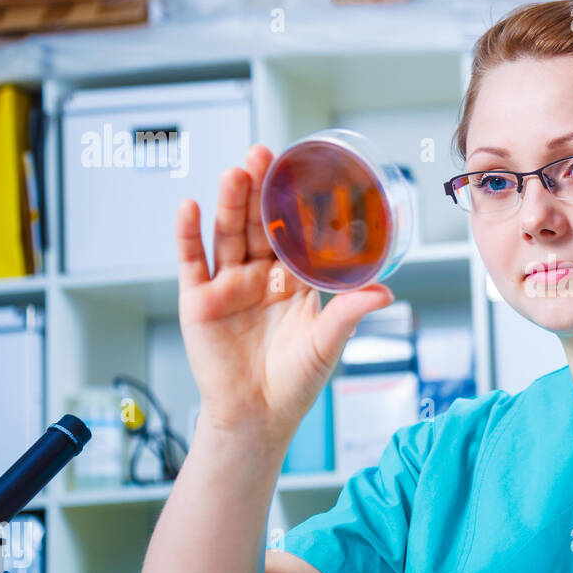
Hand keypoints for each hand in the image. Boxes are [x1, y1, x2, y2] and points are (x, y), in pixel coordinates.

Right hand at [175, 144, 394, 439]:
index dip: (296, 203)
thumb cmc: (295, 381)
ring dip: (229, 203)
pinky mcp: (198, 299)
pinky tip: (190, 208)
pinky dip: (187, 234)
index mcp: (294, 279)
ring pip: (227, 234)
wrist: (257, 417)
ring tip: (235, 173)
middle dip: (260, 189)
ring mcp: (227, 284)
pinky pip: (191, 261)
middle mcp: (259, 274)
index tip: (303, 171)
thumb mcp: (328, 343)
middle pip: (258, 223)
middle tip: (263, 156)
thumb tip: (385, 291)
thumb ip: (349, 312)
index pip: (294, 232)